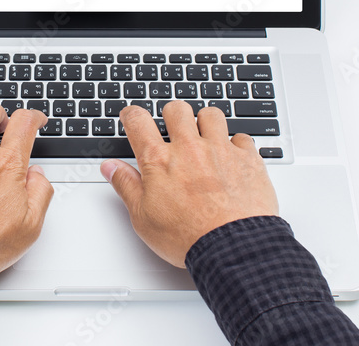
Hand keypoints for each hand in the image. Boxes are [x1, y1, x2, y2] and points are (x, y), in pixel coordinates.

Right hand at [100, 101, 278, 266]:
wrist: (233, 248)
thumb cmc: (188, 236)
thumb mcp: (143, 218)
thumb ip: (126, 186)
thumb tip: (111, 168)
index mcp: (159, 160)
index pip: (138, 121)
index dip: (131, 115)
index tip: (132, 117)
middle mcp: (189, 147)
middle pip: (176, 110)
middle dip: (172, 116)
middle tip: (174, 131)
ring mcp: (220, 149)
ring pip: (211, 115)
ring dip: (206, 123)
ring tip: (205, 139)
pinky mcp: (247, 158)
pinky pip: (242, 137)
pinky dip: (236, 145)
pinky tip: (233, 158)